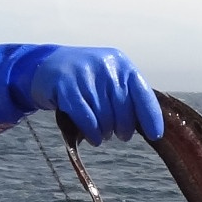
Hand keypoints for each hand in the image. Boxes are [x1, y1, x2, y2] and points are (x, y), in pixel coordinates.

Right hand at [0, 44, 164, 143]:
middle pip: (123, 109)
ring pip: (104, 116)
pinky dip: (92, 132)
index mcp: (121, 63)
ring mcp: (84, 74)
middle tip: (120, 135)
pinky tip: (94, 138)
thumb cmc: (86, 79)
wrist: (47, 66)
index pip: (141, 92)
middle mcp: (105, 65)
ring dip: (105, 132)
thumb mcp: (109, 78)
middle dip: (123, 128)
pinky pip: (86, 118)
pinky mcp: (65, 86)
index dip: (150, 116)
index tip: (154, 135)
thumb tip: (152, 125)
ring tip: (103, 134)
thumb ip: (128, 95)